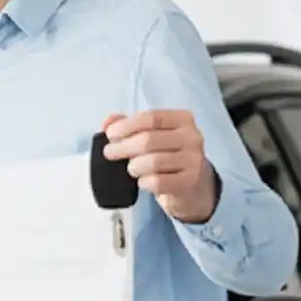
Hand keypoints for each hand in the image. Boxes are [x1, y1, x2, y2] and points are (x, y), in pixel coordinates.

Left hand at [102, 110, 217, 222]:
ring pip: (153, 162)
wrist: (191, 183)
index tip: (110, 135)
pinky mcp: (189, 181)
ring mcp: (193, 160)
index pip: (150, 118)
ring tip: (131, 168)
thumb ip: (128, 124)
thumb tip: (107, 123)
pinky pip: (158, 182)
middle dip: (123, 147)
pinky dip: (144, 182)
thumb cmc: (166, 153)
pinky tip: (143, 181)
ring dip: (134, 166)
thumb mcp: (151, 134)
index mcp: (182, 119)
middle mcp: (192, 137)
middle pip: (148, 140)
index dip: (126, 126)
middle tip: (110, 153)